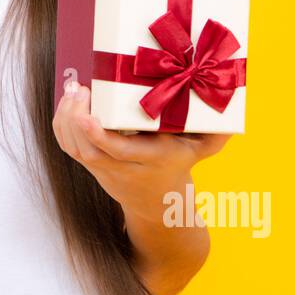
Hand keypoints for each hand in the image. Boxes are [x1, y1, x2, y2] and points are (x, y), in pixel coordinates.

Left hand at [51, 78, 230, 215]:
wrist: (161, 206)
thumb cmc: (180, 165)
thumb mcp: (200, 149)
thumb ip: (216, 131)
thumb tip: (232, 103)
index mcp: (151, 160)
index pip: (120, 153)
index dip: (100, 136)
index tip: (89, 116)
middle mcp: (124, 168)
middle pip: (90, 150)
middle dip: (77, 119)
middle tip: (79, 89)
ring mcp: (104, 169)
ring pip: (75, 148)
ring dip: (66, 119)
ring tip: (71, 90)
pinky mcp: (91, 166)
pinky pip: (69, 147)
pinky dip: (62, 125)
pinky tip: (66, 103)